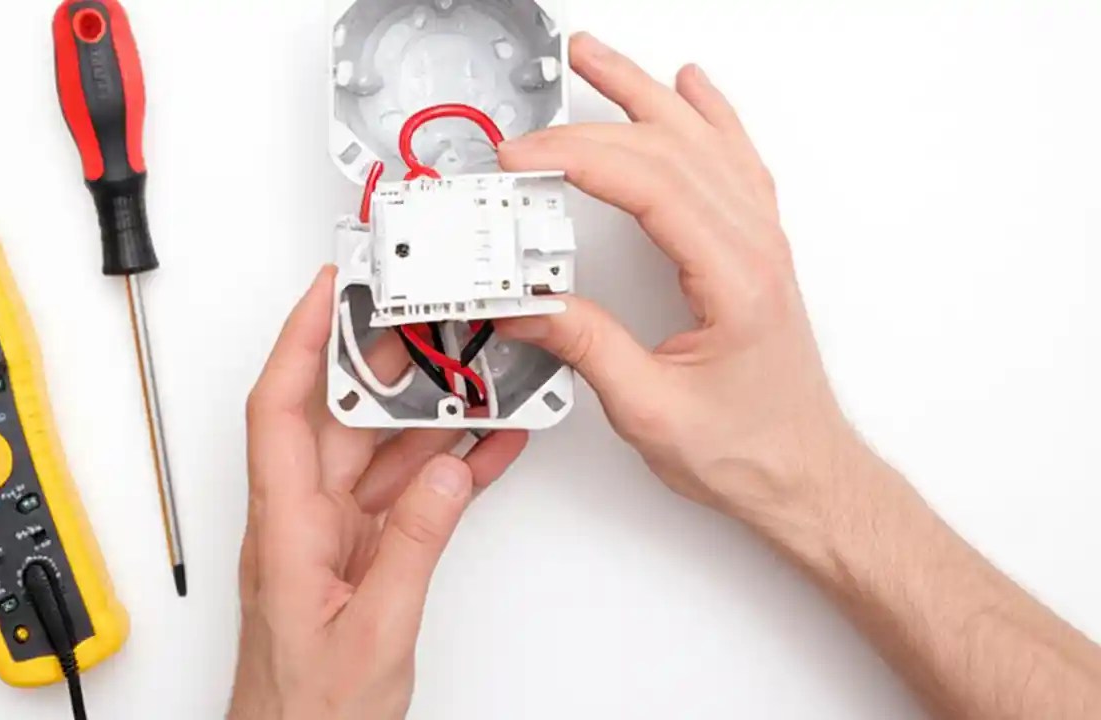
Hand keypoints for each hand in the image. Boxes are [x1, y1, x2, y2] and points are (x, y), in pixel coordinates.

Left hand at [230, 268, 527, 719]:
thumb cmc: (307, 709)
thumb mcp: (373, 631)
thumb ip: (413, 547)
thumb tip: (443, 473)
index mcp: (285, 526)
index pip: (279, 408)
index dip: (300, 339)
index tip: (328, 289)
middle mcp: (302, 519)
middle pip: (340, 418)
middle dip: (386, 363)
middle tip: (432, 321)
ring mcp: (333, 534)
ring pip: (381, 452)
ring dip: (428, 416)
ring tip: (478, 378)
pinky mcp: (362, 554)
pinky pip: (406, 495)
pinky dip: (446, 472)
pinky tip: (484, 449)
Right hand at [497, 33, 854, 519]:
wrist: (805, 473)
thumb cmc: (750, 449)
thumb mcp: (649, 409)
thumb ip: (585, 347)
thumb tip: (526, 303)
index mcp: (734, 279)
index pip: (648, 186)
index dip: (577, 160)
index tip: (523, 158)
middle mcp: (754, 248)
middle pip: (672, 148)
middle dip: (597, 118)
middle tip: (539, 110)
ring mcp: (760, 242)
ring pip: (704, 141)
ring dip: (648, 93)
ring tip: (600, 61)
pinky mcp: (756, 250)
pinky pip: (735, 161)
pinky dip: (711, 117)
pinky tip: (695, 90)